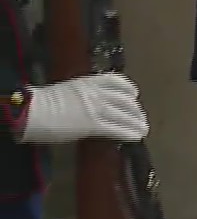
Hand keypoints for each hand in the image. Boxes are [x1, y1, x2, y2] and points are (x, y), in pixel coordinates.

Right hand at [19, 72, 147, 143]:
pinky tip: (135, 137)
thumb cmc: (40, 103)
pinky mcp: (93, 125)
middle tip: (139, 117)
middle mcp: (96, 93)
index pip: (116, 80)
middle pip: (125, 99)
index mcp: (87, 82)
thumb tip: (89, 104)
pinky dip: (129, 133)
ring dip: (136, 123)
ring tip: (143, 130)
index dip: (128, 88)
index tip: (134, 95)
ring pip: (125, 115)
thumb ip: (81, 95)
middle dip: (135, 109)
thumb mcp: (65, 91)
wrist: (30, 111)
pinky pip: (117, 129)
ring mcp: (96, 108)